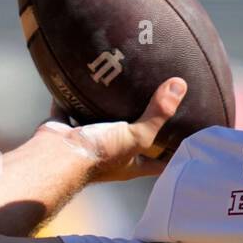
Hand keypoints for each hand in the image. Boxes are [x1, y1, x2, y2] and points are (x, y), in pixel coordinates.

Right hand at [38, 77, 185, 182]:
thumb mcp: (137, 135)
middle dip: (138, 130)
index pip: (158, 164)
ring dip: (104, 112)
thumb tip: (180, 86)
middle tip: (152, 110)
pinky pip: (67, 110)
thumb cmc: (100, 153)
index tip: (187, 148)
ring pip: (98, 125)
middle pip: (129, 142)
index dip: (172, 158)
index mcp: (129, 164)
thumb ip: (158, 114)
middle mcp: (108, 156)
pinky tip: (78, 79)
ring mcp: (86, 144)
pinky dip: (69, 98)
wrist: (56, 156)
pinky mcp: (65, 130)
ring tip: (118, 91)